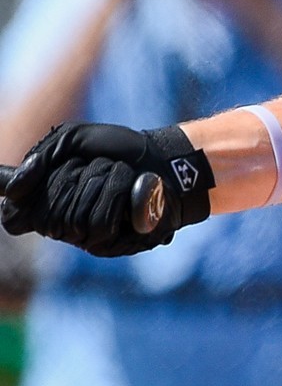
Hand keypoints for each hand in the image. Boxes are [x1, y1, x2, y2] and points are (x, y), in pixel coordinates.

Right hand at [1, 122, 214, 255]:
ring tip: (119, 174)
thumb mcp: (74, 139)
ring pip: (74, 220)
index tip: (61, 169)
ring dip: (102, 181)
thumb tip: (13, 191)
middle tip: (100, 164)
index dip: (31, 194)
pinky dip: (118, 194)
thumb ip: (40, 158)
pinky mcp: (111, 245)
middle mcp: (59, 226)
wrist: (162, 158)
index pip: (14, 217)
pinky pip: (99, 227)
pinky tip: (132, 189)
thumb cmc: (118, 149)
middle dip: (78, 175)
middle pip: (47, 212)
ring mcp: (84, 239)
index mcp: (44, 204)